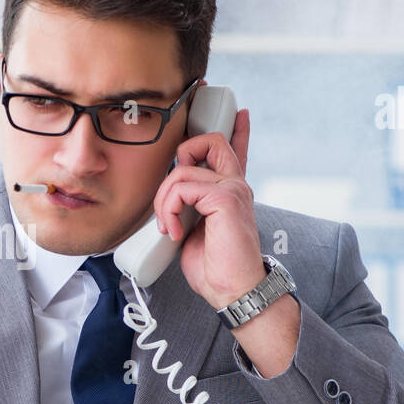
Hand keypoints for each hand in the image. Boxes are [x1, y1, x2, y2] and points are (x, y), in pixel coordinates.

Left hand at [154, 108, 264, 308]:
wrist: (233, 290)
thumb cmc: (216, 268)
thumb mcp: (195, 231)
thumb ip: (188, 207)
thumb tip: (168, 200)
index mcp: (230, 192)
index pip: (235, 152)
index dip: (237, 130)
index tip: (240, 113)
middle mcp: (235, 185)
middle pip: (210, 141)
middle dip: (180, 155)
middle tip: (170, 196)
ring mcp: (232, 189)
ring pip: (181, 171)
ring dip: (164, 201)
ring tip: (170, 226)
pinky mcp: (225, 198)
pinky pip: (181, 187)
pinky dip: (170, 210)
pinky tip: (177, 231)